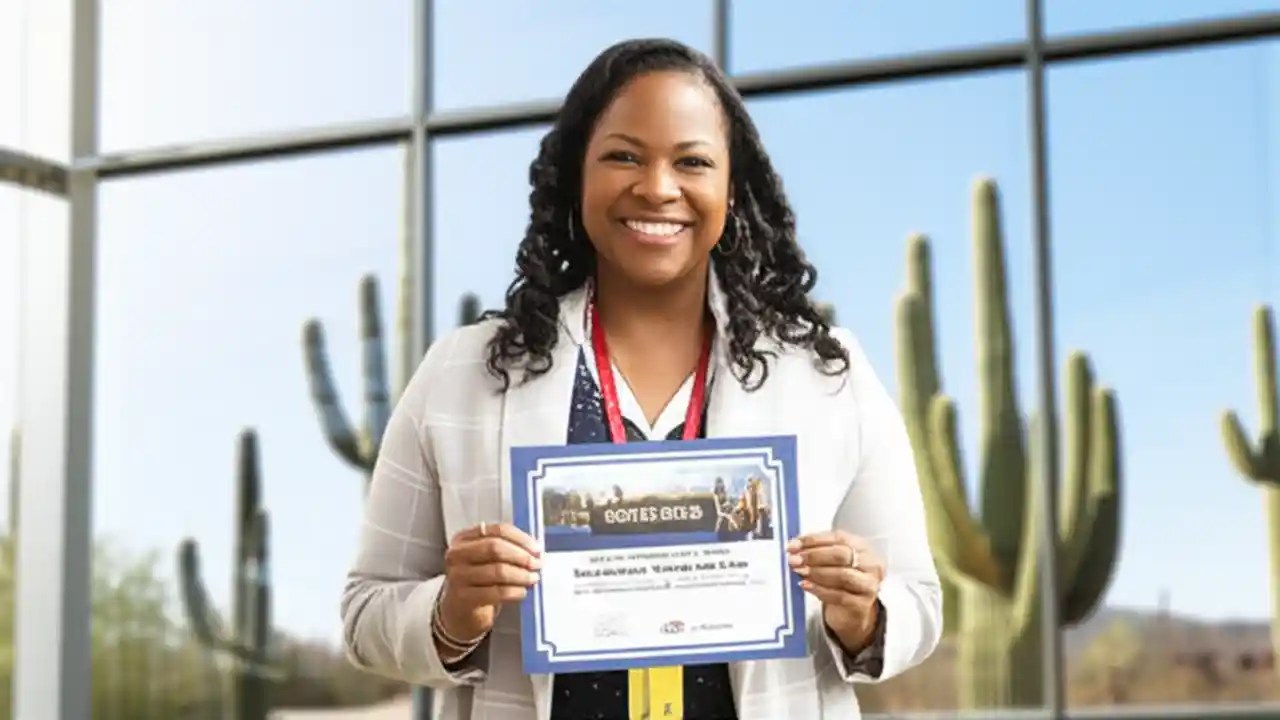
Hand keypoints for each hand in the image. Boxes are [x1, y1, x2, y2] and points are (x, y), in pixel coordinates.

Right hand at [438, 522, 541, 642]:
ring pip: (498, 571)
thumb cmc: (479, 580)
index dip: (521, 538)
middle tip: (537, 564)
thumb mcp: (487, 559)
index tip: (537, 548)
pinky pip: (497, 592)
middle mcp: (457, 554)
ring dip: (521, 575)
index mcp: (464, 538)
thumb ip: (507, 549)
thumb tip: (535, 549)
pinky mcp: (464, 598)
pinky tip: (522, 592)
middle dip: (521, 556)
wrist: (460, 610)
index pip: (498, 530)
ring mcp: (458, 576)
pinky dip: (514, 591)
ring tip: (533, 579)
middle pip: (495, 548)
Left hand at [787, 531, 884, 653]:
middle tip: (794, 559)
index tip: (793, 545)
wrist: (851, 610)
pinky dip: (820, 590)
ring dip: (816, 572)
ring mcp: (869, 584)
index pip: (838, 537)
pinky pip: (839, 596)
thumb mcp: (831, 561)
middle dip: (814, 556)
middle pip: (841, 555)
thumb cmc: (839, 579)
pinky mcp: (862, 604)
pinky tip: (806, 585)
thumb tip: (793, 547)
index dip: (813, 540)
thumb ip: (815, 551)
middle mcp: (870, 563)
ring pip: (842, 575)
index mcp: (862, 546)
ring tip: (799, 571)